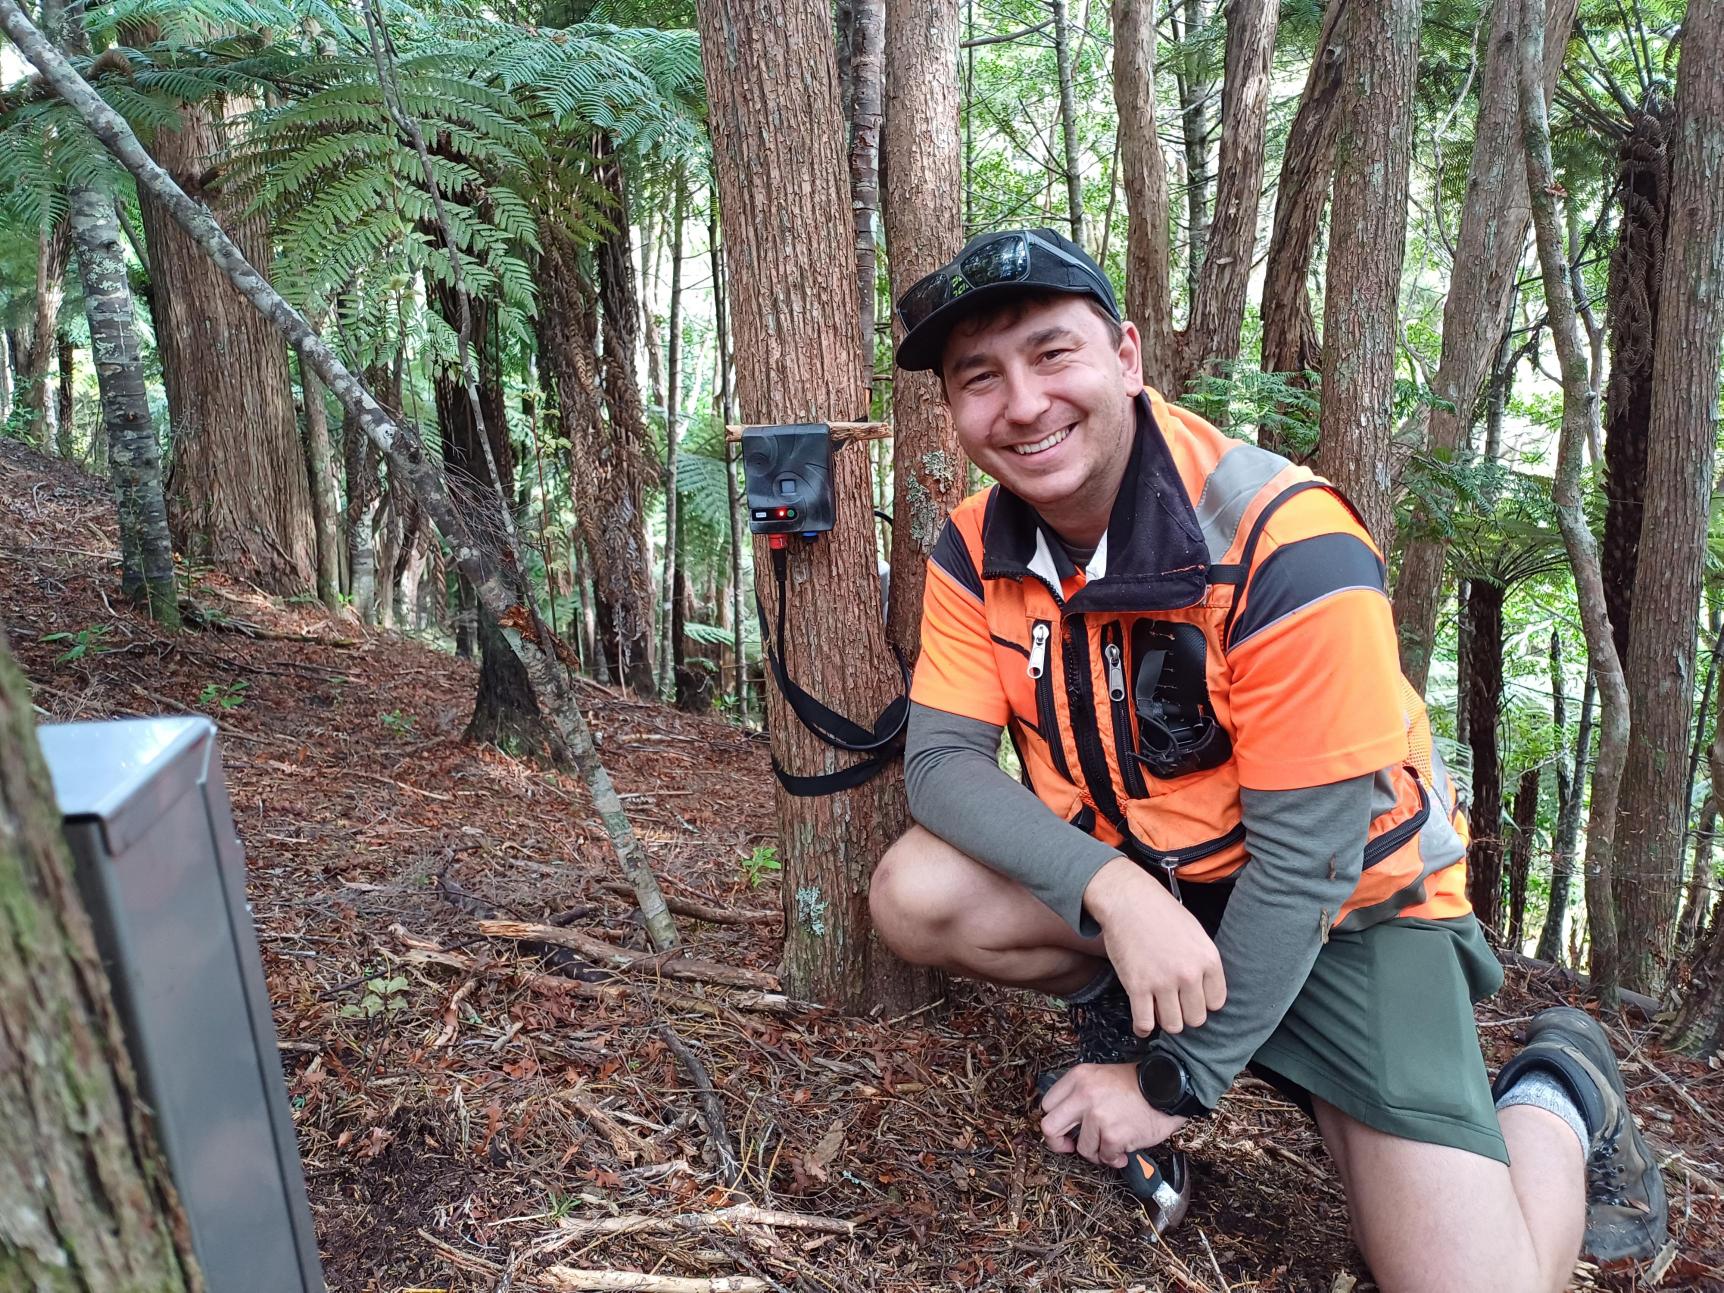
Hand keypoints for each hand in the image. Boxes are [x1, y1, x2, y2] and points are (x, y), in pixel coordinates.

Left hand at [1039, 1062, 1186, 1166]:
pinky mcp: (1113, 1135)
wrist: (1168, 1087)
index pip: (1047, 1104)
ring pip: (1082, 1148)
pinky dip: (1114, 1159)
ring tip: (1111, 1146)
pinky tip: (1124, 1151)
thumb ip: (1080, 1093)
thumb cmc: (1137, 1085)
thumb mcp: (1101, 1076)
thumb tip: (1064, 1121)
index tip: (1064, 1130)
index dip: (1054, 1121)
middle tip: (1071, 1147)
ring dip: (1097, 1152)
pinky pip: (1105, 1157)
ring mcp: (1097, 1116)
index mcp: (1078, 1077)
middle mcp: (1083, 1095)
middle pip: (1049, 1127)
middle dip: (1058, 1144)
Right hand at [1084, 857, 1224, 1035]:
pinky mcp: (1137, 987)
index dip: (1202, 1001)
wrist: (1127, 900)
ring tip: (1158, 1010)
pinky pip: (1144, 1022)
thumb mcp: (1195, 933)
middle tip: (1173, 1003)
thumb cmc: (1160, 912)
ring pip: (1173, 1025)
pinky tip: (1142, 1022)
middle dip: (1185, 1013)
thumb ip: (1203, 963)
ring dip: (1165, 1020)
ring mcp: (1162, 982)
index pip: (1216, 1002)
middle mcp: (1189, 974)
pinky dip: (1143, 1027)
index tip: (1191, 997)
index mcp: (1208, 959)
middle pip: (1196, 1018)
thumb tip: (1205, 991)